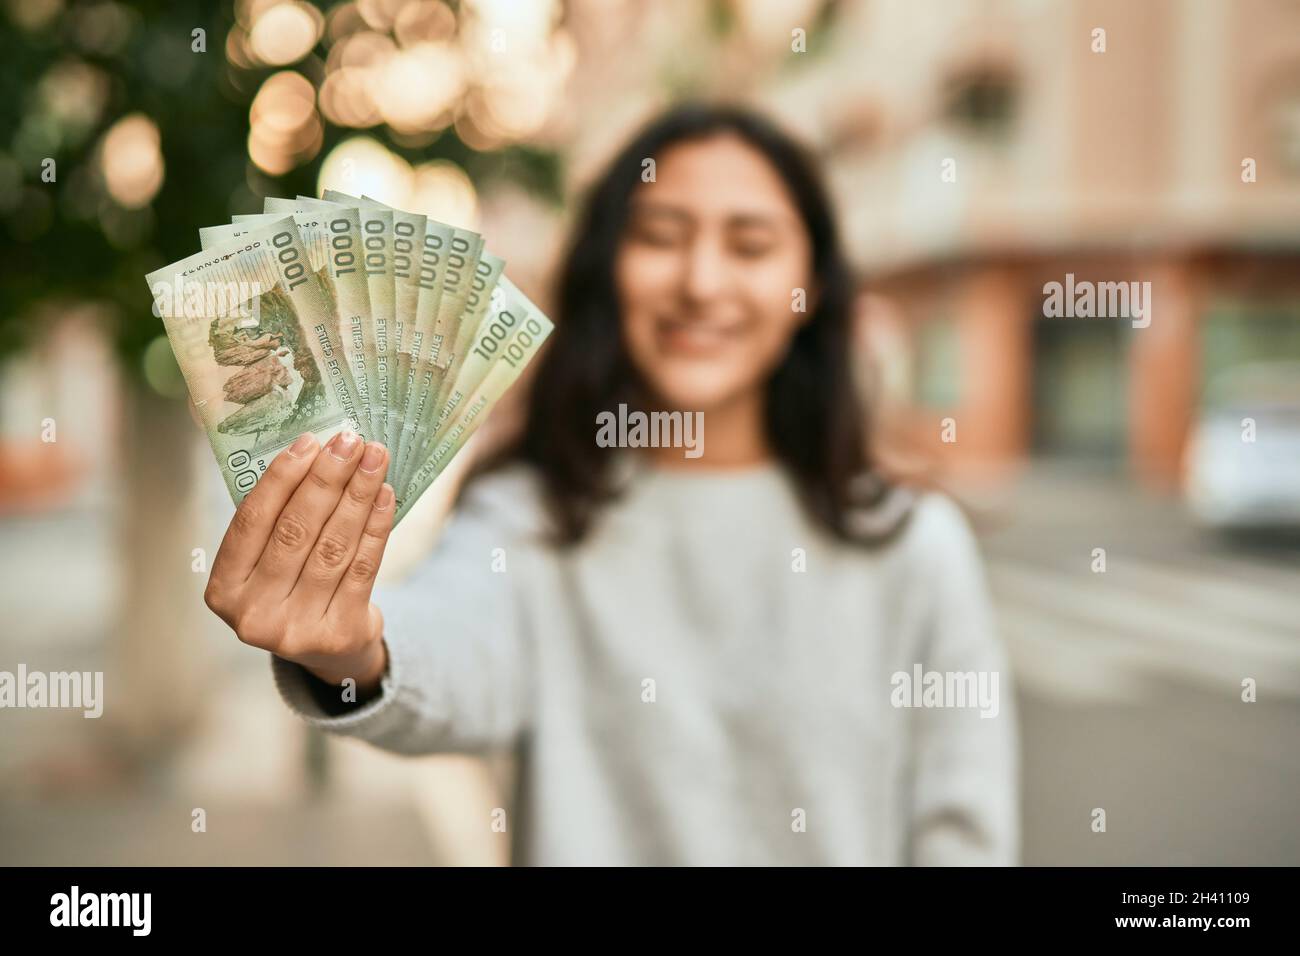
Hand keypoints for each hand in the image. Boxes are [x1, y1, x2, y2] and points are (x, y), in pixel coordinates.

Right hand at [204, 430, 394, 693]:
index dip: (281, 478)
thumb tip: (316, 451)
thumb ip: (278, 519)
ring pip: (333, 546)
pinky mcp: (340, 632)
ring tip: (375, 458)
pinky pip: (363, 566)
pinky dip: (376, 525)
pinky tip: (385, 495)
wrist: (331, 653)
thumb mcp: (268, 563)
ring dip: (358, 494)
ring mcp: (297, 628)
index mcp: (223, 590)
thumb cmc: (295, 590)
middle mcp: (254, 614)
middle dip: (327, 478)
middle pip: (296, 531)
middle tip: (350, 440)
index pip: (251, 521)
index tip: (309, 442)